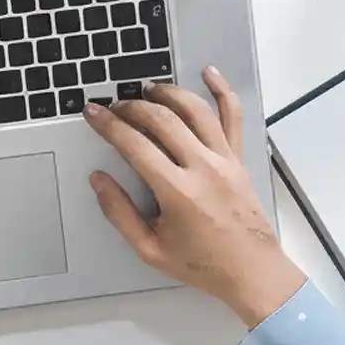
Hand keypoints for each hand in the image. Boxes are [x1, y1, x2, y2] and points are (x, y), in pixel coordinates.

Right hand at [84, 67, 304, 326]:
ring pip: (195, 110)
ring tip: (148, 89)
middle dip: (132, 107)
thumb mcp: (150, 249)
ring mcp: (224, 159)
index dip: (108, 125)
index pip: (134, 145)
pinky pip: (232, 116)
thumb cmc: (201, 264)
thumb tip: (98, 179)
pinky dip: (222, 90)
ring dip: (168, 94)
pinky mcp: (238, 158)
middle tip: (115, 106)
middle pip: (162, 120)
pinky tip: (209, 72)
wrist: (252, 271)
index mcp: (177, 192)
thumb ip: (119, 213)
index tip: (93, 112)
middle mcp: (202, 168)